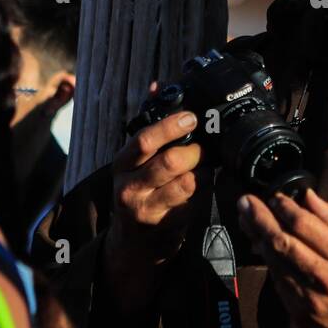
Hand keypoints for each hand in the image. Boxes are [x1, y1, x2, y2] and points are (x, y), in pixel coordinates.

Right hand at [102, 100, 201, 314]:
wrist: (135, 241)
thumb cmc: (140, 189)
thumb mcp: (135, 160)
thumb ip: (149, 125)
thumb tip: (156, 85)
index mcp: (121, 164)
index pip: (143, 141)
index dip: (170, 126)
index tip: (191, 117)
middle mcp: (129, 188)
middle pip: (169, 162)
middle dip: (194, 151)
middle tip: (205, 146)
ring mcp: (147, 209)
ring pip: (187, 182)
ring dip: (203, 170)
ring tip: (205, 166)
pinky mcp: (166, 226)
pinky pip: (196, 201)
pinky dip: (206, 188)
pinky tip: (204, 183)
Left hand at [237, 188, 327, 327]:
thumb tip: (309, 196)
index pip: (304, 223)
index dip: (283, 206)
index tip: (273, 196)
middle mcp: (325, 276)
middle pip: (282, 240)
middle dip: (259, 218)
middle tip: (246, 202)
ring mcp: (308, 297)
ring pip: (274, 261)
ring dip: (257, 238)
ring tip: (247, 221)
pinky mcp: (297, 313)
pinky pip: (277, 281)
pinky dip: (268, 262)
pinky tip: (262, 248)